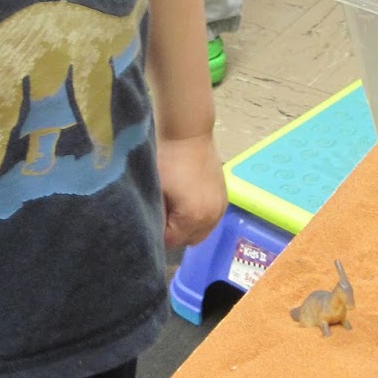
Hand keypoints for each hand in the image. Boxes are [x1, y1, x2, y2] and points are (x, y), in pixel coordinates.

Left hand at [157, 132, 226, 249]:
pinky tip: (190, 202)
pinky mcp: (224, 198)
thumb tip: (154, 228)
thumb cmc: (167, 161)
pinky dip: (200, 217)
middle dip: (176, 233)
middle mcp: (211, 218)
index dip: (159, 233)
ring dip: (189, 226)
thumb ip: (156, 216)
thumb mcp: (156, 191)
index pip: (172, 241)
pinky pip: (211, 220)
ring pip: (202, 231)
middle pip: (190, 240)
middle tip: (164, 214)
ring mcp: (221, 208)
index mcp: (193, 218)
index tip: (152, 220)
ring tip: (177, 207)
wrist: (189, 135)